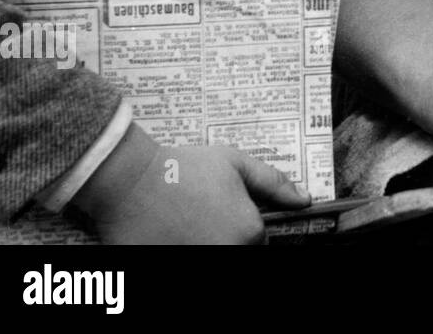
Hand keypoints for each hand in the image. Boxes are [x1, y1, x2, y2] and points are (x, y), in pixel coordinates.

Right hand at [72, 124, 309, 243]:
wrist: (128, 181)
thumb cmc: (184, 168)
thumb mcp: (235, 164)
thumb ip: (273, 183)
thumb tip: (304, 200)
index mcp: (248, 233)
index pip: (261, 243)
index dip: (246, 227)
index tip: (225, 213)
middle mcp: (227, 255)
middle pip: (239, 252)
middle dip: (226, 238)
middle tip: (201, 219)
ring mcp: (197, 265)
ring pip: (215, 257)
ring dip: (205, 244)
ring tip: (184, 226)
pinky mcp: (163, 268)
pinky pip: (186, 261)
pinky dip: (181, 248)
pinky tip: (170, 235)